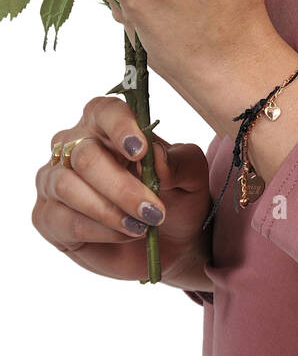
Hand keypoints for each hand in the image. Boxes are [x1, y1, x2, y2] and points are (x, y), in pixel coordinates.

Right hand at [32, 96, 211, 285]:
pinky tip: (123, 233)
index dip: (119, 127)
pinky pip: (63, 219)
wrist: (170, 245)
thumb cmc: (177, 198)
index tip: (140, 150)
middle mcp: (74, 145)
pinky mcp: (47, 216)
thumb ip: (180, 162)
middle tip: (153, 211)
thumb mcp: (192, 178)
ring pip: (68, 186)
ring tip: (141, 226)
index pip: (104, 111)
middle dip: (121, 187)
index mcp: (108, 124)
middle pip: (85, 155)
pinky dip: (99, 230)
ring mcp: (55, 180)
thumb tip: (155, 155)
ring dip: (109, 210)